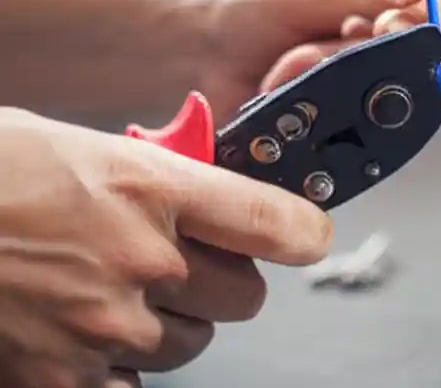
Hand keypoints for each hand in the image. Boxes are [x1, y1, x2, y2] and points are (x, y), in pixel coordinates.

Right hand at [0, 107, 330, 387]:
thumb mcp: (83, 149)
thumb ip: (160, 180)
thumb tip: (214, 199)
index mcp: (151, 187)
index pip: (275, 222)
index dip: (301, 233)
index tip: (306, 237)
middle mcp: (141, 259)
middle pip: (242, 298)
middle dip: (219, 282)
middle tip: (178, 264)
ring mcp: (104, 326)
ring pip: (190, 345)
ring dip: (166, 325)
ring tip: (107, 292)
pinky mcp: (60, 378)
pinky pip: (131, 386)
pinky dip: (114, 369)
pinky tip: (78, 335)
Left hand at [186, 0, 440, 122]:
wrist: (211, 51)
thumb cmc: (261, 4)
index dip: (438, 12)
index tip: (393, 23)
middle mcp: (402, 30)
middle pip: (437, 49)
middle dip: (377, 49)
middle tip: (339, 37)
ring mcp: (385, 75)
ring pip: (403, 87)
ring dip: (341, 74)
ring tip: (297, 61)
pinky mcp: (365, 114)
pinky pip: (374, 121)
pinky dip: (331, 104)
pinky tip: (297, 87)